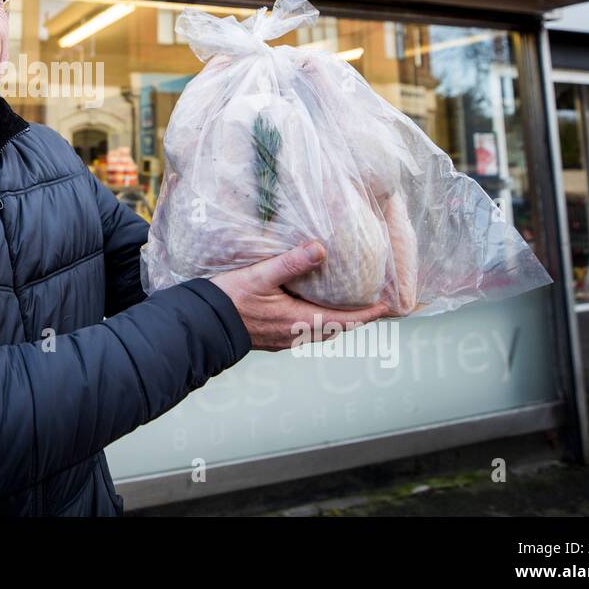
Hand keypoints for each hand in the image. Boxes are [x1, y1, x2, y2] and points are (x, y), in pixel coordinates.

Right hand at [209, 241, 390, 351]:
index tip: (386, 307)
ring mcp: (283, 340)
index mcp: (298, 321)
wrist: (202, 325)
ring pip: (320, 332)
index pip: (343, 321)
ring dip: (337, 322)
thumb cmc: (229, 299)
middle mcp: (295, 335)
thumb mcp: (259, 276)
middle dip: (356, 319)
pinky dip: (319, 323)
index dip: (366, 314)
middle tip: (372, 306)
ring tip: (348, 307)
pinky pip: (305, 332)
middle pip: (336, 329)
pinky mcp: (272, 339)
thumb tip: (320, 248)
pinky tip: (312, 311)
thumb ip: (290, 263)